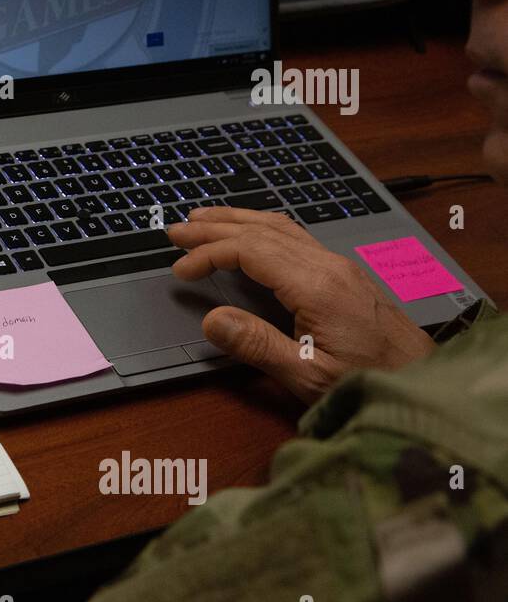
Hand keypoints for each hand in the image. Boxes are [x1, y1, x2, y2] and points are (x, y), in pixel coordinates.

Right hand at [167, 207, 434, 403]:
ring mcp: (339, 266)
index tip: (180, 270)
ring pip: (280, 227)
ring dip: (237, 220)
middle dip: (214, 227)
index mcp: (317, 285)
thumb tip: (211, 320)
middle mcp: (329, 266)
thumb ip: (258, 346)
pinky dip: (261, 229)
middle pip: (262, 230)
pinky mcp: (345, 274)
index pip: (250, 251)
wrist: (425, 382)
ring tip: (203, 219)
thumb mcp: (308, 375)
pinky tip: (250, 232)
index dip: (209, 254)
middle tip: (175, 230)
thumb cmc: (370, 382)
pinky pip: (296, 236)